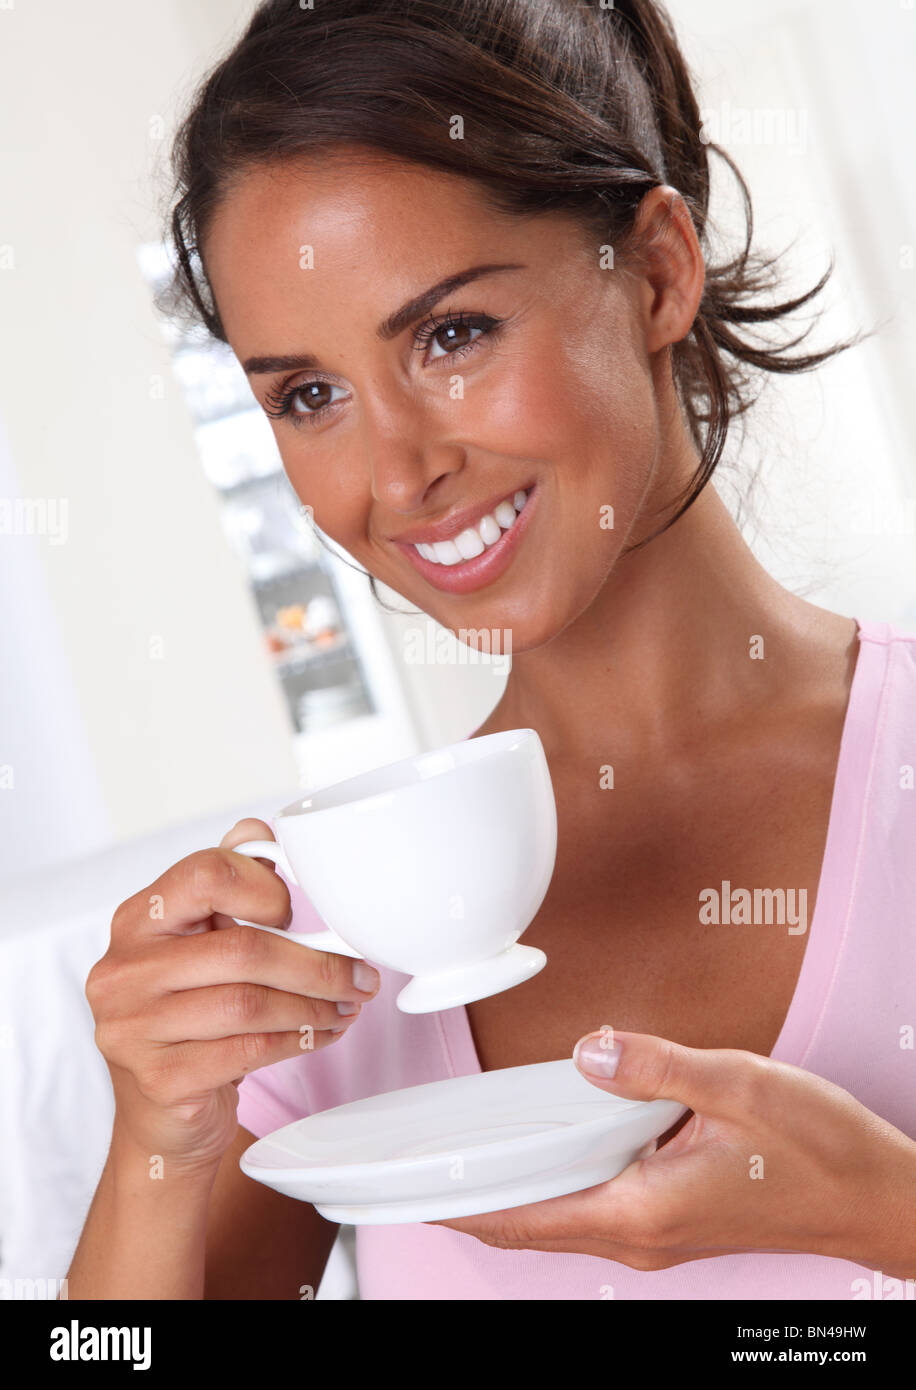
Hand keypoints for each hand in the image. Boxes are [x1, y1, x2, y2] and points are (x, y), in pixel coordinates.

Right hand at [86, 818, 379, 1175]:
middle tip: (360, 975)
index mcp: (136, 920)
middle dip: (317, 963)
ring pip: (250, 1004)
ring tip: (348, 1006)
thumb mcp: (198, 943)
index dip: (266, 888)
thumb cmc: (187, 1017)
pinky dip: (299, 1040)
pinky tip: (323, 1034)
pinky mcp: (159, 1080)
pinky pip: (248, 1050)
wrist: (161, 1117)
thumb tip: (262, 832)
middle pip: (242, 949)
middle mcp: (123, 970)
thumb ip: (225, 884)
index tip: (301, 913)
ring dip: (315, 1005)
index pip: (206, 874)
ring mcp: (133, 1028)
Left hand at [430, 1029, 915, 1276]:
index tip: (418, 1190)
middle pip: (532, 1227)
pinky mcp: (673, 1219)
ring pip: (561, 1220)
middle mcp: (642, 1232)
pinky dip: (555, 1189)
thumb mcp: (739, 1085)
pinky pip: (593, 1207)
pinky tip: (549, 1158)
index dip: (467, 1205)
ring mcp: (657, 1232)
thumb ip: (656, 1065)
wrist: (876, 1196)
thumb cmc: (820, 1152)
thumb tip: (589, 1051)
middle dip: (473, 1204)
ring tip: (466, 1164)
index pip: (529, 1216)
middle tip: (421, 1173)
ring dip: (512, 1198)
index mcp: (644, 1207)